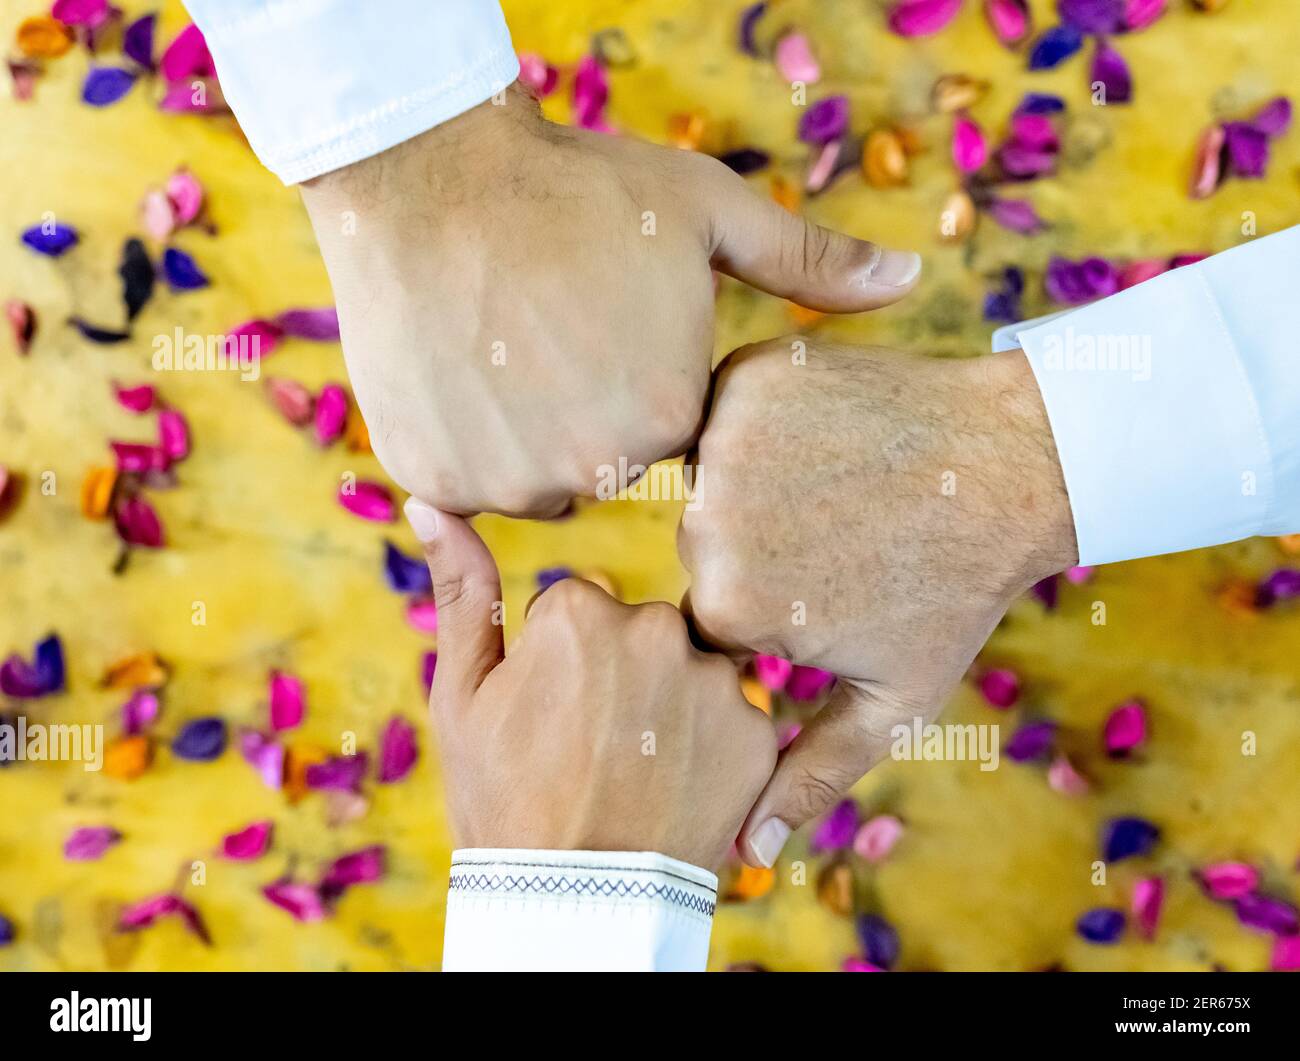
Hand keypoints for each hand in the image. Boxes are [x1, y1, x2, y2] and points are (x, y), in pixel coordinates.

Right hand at [302, 84, 920, 517]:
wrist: (426, 175)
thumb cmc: (577, 191)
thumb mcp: (709, 213)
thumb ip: (811, 265)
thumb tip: (914, 280)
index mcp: (670, 415)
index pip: (669, 429)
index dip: (634, 370)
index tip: (603, 320)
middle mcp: (596, 468)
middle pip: (603, 464)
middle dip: (583, 411)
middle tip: (549, 328)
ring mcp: (507, 480)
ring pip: (533, 478)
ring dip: (522, 432)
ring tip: (501, 343)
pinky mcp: (433, 477)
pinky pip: (464, 479)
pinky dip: (460, 437)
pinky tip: (458, 366)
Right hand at [405, 499, 775, 871]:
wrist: (576, 906)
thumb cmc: (504, 800)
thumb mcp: (462, 697)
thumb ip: (462, 590)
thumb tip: (430, 502)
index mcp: (580, 610)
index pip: (578, 611)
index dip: (558, 666)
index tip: (549, 718)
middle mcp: (658, 629)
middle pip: (640, 633)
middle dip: (620, 676)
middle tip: (594, 748)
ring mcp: (717, 682)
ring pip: (691, 670)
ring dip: (671, 706)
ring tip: (637, 770)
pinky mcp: (760, 733)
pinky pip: (736, 716)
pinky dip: (714, 744)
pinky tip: (681, 783)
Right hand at [678, 341, 1077, 866]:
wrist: (1014, 464)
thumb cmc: (954, 589)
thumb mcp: (888, 700)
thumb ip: (807, 773)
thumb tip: (743, 852)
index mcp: (731, 605)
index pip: (715, 615)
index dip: (776, 605)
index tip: (836, 582)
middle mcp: (708, 523)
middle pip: (707, 545)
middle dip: (762, 545)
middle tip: (847, 532)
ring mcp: (726, 440)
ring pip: (711, 476)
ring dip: (757, 481)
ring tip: (841, 482)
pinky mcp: (749, 376)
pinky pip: (724, 407)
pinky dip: (763, 417)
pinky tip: (830, 432)